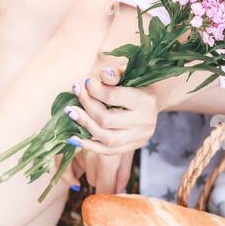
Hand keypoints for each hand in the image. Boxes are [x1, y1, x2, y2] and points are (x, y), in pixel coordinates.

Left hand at [66, 64, 158, 193]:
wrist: (152, 102)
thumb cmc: (137, 84)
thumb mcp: (129, 74)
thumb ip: (116, 74)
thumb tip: (102, 75)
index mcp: (146, 101)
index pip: (114, 97)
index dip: (94, 90)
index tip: (84, 83)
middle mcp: (145, 122)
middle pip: (106, 120)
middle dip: (87, 106)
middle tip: (76, 94)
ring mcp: (139, 138)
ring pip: (106, 138)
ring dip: (85, 125)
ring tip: (71, 112)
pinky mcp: (132, 147)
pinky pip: (107, 151)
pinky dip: (88, 145)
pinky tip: (73, 137)